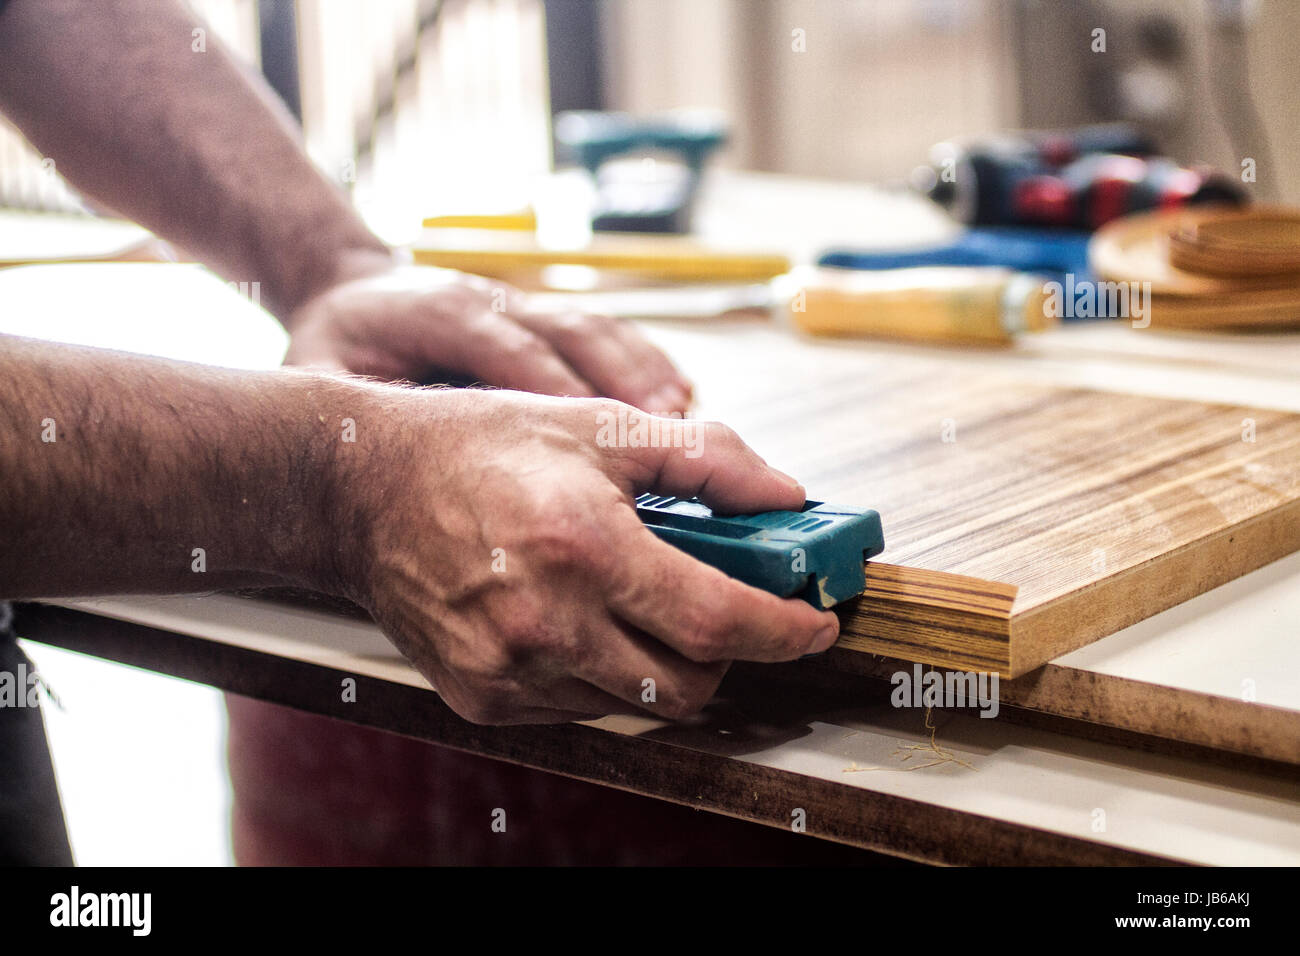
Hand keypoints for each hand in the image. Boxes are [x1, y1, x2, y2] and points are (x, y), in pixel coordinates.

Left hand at [284, 263, 692, 413]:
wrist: (353, 289)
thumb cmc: (339, 345)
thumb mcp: (319, 373)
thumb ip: (354, 406)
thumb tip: (389, 453)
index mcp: (437, 309)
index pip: (502, 344)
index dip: (547, 385)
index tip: (586, 432)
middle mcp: (493, 298)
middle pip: (567, 332)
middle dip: (616, 379)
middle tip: (661, 430)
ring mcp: (527, 303)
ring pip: (598, 329)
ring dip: (644, 371)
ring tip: (684, 417)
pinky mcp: (549, 318)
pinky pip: (610, 335)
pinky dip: (650, 365)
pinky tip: (685, 401)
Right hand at [334, 387, 839, 724]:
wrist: (357, 488)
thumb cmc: (474, 446)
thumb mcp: (595, 425)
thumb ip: (704, 458)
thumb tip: (784, 493)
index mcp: (583, 545)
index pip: (717, 620)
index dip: (784, 630)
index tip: (815, 624)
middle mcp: (545, 621)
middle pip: (687, 686)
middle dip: (728, 656)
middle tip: (726, 612)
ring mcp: (508, 670)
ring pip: (634, 704)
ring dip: (661, 663)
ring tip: (637, 601)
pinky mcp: (481, 697)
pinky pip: (577, 709)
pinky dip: (602, 674)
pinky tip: (580, 619)